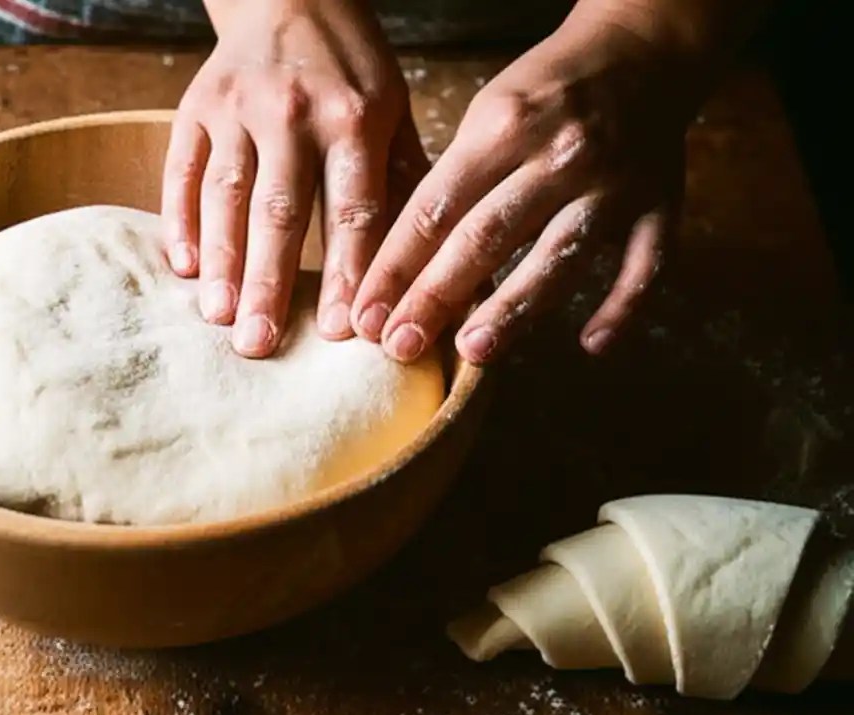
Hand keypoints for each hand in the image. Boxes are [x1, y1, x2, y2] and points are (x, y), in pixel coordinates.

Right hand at [162, 0, 428, 357]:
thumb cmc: (351, 68)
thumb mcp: (394, 111)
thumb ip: (403, 181)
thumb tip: (437, 258)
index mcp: (354, 118)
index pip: (352, 210)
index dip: (348, 274)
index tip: (344, 332)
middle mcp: (292, 113)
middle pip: (280, 211)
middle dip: (270, 283)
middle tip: (261, 344)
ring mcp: (237, 108)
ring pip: (226, 196)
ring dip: (221, 261)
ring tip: (218, 318)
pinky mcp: (195, 106)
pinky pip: (182, 170)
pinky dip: (180, 219)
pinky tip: (183, 267)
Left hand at [352, 11, 699, 364]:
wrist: (641, 53)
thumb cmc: (544, 93)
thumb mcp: (484, 115)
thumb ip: (453, 184)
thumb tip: (400, 268)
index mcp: (504, 127)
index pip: (435, 209)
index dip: (395, 267)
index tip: (365, 316)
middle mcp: (560, 156)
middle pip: (487, 237)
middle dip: (437, 296)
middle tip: (400, 345)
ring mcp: (614, 186)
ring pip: (559, 258)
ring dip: (514, 309)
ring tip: (473, 350)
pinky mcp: (660, 207)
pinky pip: (646, 267)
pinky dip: (620, 310)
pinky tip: (591, 346)